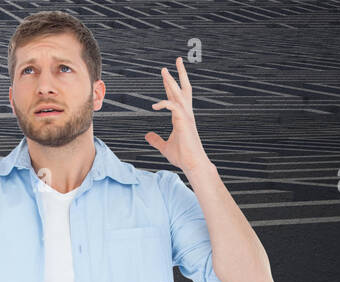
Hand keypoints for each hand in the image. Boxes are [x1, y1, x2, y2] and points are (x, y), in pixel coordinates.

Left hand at [145, 57, 210, 172]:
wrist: (192, 164)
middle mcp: (186, 113)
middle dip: (178, 74)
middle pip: (183, 89)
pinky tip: (155, 106)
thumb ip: (156, 140)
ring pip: (179, 93)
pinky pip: (173, 106)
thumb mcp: (164, 147)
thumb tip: (147, 135)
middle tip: (176, 59)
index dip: (171, 85)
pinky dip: (164, 103)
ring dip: (171, 81)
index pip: (177, 96)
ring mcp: (186, 116)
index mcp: (182, 117)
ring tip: (164, 69)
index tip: (167, 74)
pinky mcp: (184, 121)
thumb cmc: (182, 156)